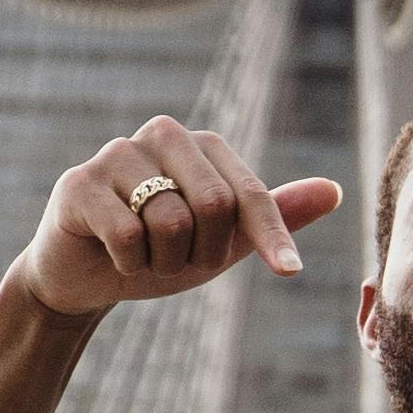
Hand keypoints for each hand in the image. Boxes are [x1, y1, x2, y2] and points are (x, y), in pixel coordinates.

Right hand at [13, 119, 338, 321]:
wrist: (84, 278)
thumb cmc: (157, 252)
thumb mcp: (221, 241)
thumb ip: (273, 215)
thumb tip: (335, 190)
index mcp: (202, 143)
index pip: (249, 192)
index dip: (270, 237)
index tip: (289, 272)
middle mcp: (161, 134)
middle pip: (213, 205)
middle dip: (200, 252)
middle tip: (176, 259)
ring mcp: (116, 153)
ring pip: (169, 222)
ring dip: (162, 261)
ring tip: (142, 256)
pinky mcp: (78, 182)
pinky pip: (126, 234)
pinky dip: (128, 263)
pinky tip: (111, 256)